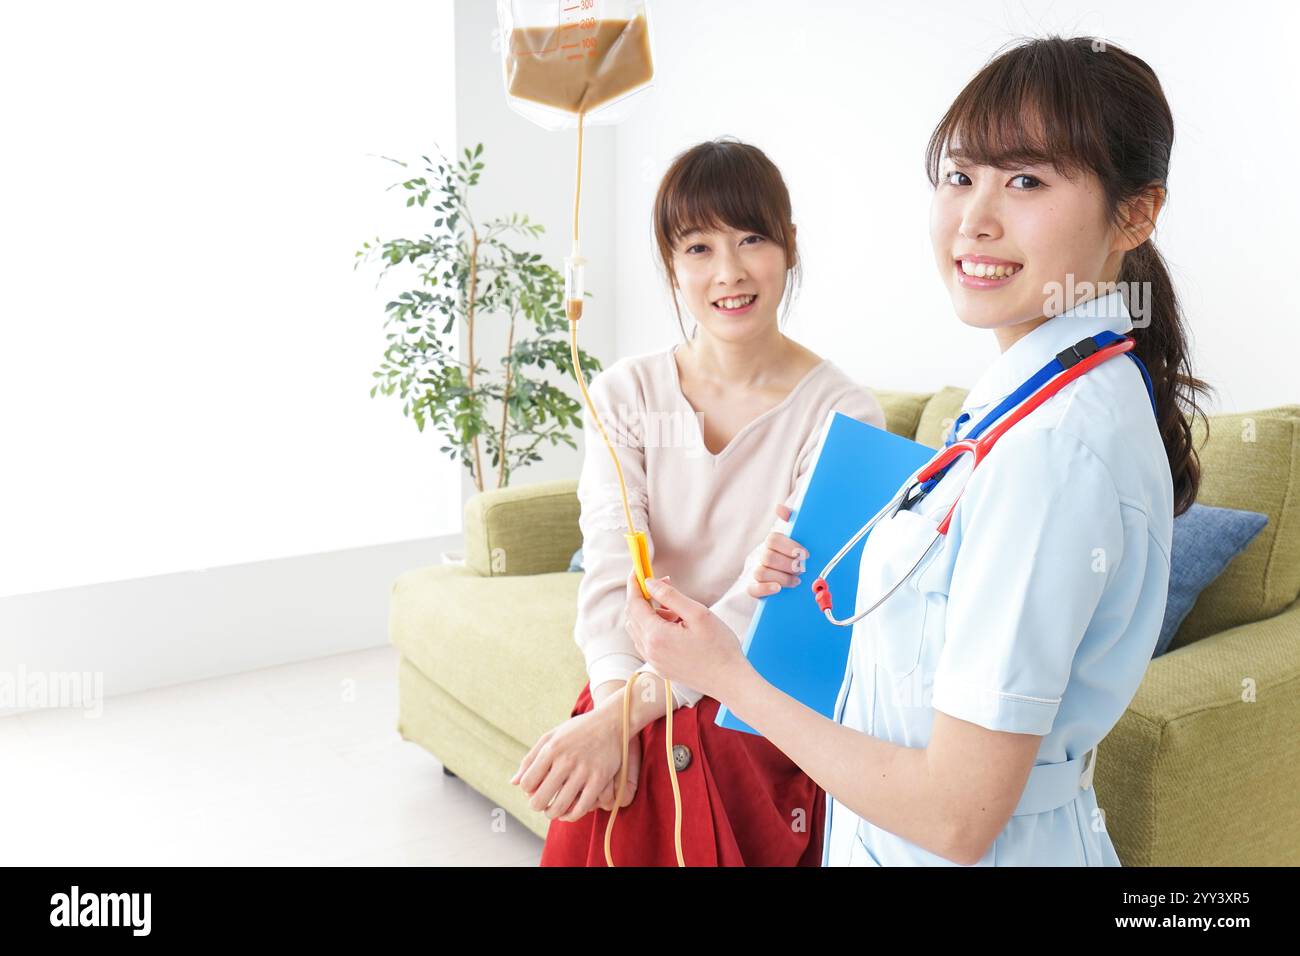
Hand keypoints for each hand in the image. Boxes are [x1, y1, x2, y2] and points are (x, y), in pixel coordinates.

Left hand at [509, 706, 635, 821]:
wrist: (613, 722)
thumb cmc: (578, 730)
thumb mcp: (552, 736)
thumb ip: (531, 758)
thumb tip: (513, 783)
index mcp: (552, 748)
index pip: (528, 783)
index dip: (528, 791)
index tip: (534, 790)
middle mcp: (566, 760)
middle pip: (540, 799)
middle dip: (537, 806)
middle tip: (542, 804)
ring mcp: (584, 770)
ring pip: (559, 807)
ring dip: (553, 813)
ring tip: (553, 810)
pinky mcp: (600, 779)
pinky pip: (581, 808)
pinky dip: (572, 815)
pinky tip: (569, 812)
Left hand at [624, 571, 749, 701]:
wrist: (730, 681)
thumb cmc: (719, 647)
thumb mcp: (697, 613)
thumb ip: (670, 596)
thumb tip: (649, 583)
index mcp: (656, 635)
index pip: (634, 603)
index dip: (634, 584)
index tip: (638, 570)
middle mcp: (649, 650)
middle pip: (633, 615)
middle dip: (645, 596)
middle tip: (668, 585)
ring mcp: (653, 661)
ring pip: (639, 629)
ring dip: (651, 614)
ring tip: (679, 612)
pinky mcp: (661, 668)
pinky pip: (647, 642)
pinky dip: (654, 629)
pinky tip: (677, 628)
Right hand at [747, 503, 807, 597]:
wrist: (787, 575)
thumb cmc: (792, 555)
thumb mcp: (795, 538)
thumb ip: (791, 521)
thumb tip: (780, 508)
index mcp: (772, 543)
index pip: (773, 539)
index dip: (790, 546)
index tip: (805, 554)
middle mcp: (762, 556)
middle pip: (768, 557)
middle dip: (788, 565)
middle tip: (802, 569)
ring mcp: (757, 572)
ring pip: (761, 572)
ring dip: (782, 578)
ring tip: (796, 581)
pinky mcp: (755, 588)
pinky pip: (753, 589)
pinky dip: (765, 589)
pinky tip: (778, 589)